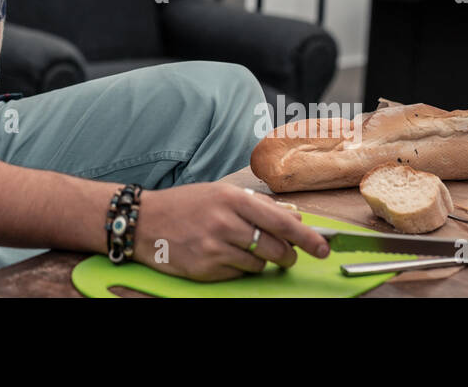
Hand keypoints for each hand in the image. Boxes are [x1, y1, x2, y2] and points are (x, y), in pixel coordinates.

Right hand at [132, 182, 329, 281]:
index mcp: (232, 199)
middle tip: (285, 255)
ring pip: (260, 264)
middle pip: (277, 248)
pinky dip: (238, 269)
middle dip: (287, 255)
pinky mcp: (206, 268)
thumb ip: (254, 205)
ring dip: (260, 261)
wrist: (144, 221)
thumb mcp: (219, 194)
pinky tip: (221, 256)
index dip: (307, 237)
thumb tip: (291, 219)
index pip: (282, 222)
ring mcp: (215, 247)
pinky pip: (239, 274)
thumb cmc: (185, 205)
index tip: (323, 248)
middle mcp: (225, 222)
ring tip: (240, 249)